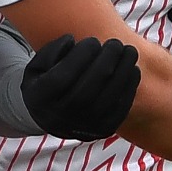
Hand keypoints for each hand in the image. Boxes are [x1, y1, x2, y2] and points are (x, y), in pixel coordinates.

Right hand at [20, 34, 140, 140]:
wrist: (53, 117)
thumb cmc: (47, 81)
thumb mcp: (38, 65)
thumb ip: (51, 51)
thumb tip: (71, 40)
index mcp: (39, 99)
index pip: (61, 79)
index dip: (79, 58)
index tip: (92, 41)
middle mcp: (59, 118)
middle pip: (86, 91)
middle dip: (105, 63)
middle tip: (115, 43)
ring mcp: (82, 128)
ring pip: (106, 101)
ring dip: (122, 73)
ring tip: (129, 51)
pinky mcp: (102, 131)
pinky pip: (120, 111)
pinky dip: (129, 89)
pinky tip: (133, 70)